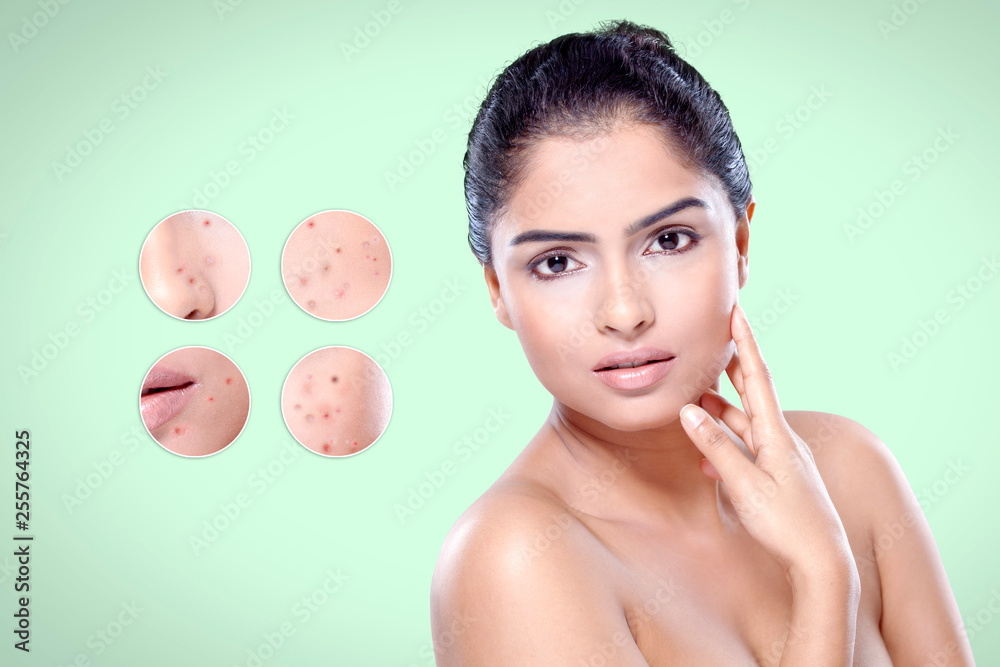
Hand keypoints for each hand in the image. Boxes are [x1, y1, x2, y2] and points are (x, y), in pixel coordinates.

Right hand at [679, 304, 853, 578]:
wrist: (823, 561)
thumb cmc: (786, 525)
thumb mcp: (745, 484)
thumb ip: (716, 447)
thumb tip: (689, 411)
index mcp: (777, 435)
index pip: (758, 377)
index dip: (745, 343)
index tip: (737, 311)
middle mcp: (783, 440)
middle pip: (754, 393)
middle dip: (733, 366)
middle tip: (717, 341)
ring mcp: (782, 458)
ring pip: (747, 423)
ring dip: (723, 409)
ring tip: (697, 397)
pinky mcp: (780, 476)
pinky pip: (748, 449)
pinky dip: (727, 444)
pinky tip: (707, 457)